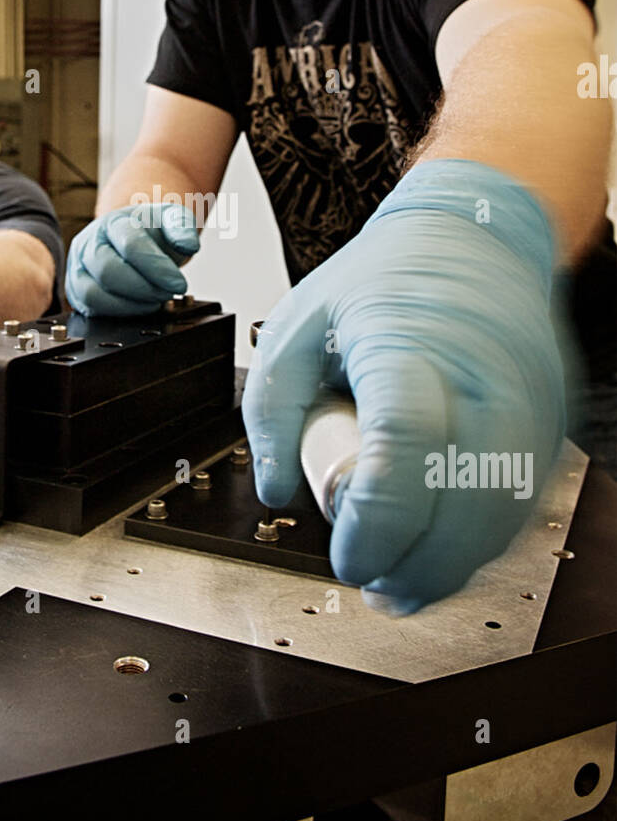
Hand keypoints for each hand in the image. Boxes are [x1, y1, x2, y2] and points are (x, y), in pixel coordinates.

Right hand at [65, 203, 199, 315]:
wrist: (133, 241)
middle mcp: (90, 243)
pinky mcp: (76, 290)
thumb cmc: (149, 234)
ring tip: (154, 300)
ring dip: (129, 304)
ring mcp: (79, 268)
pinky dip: (118, 311)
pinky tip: (139, 306)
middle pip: (107, 270)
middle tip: (167, 293)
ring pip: (93, 292)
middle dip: (143, 288)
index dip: (157, 268)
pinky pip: (90, 307)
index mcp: (113, 222)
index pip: (130, 244)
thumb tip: (190, 244)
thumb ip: (183, 227)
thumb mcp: (171, 221)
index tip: (179, 283)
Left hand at [242, 160, 566, 613]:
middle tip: (368, 582)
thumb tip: (277, 489)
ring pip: (501, 517)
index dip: (375, 523)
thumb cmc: (385, 277)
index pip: (406, 446)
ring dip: (448, 567)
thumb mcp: (299, 322)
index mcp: (410, 343)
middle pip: (464, 502)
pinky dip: (477, 543)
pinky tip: (436, 554)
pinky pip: (520, 504)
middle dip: (414, 567)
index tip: (344, 556)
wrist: (476, 238)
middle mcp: (484, 376)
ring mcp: (528, 403)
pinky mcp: (548, 425)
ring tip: (396, 581)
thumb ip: (273, 408)